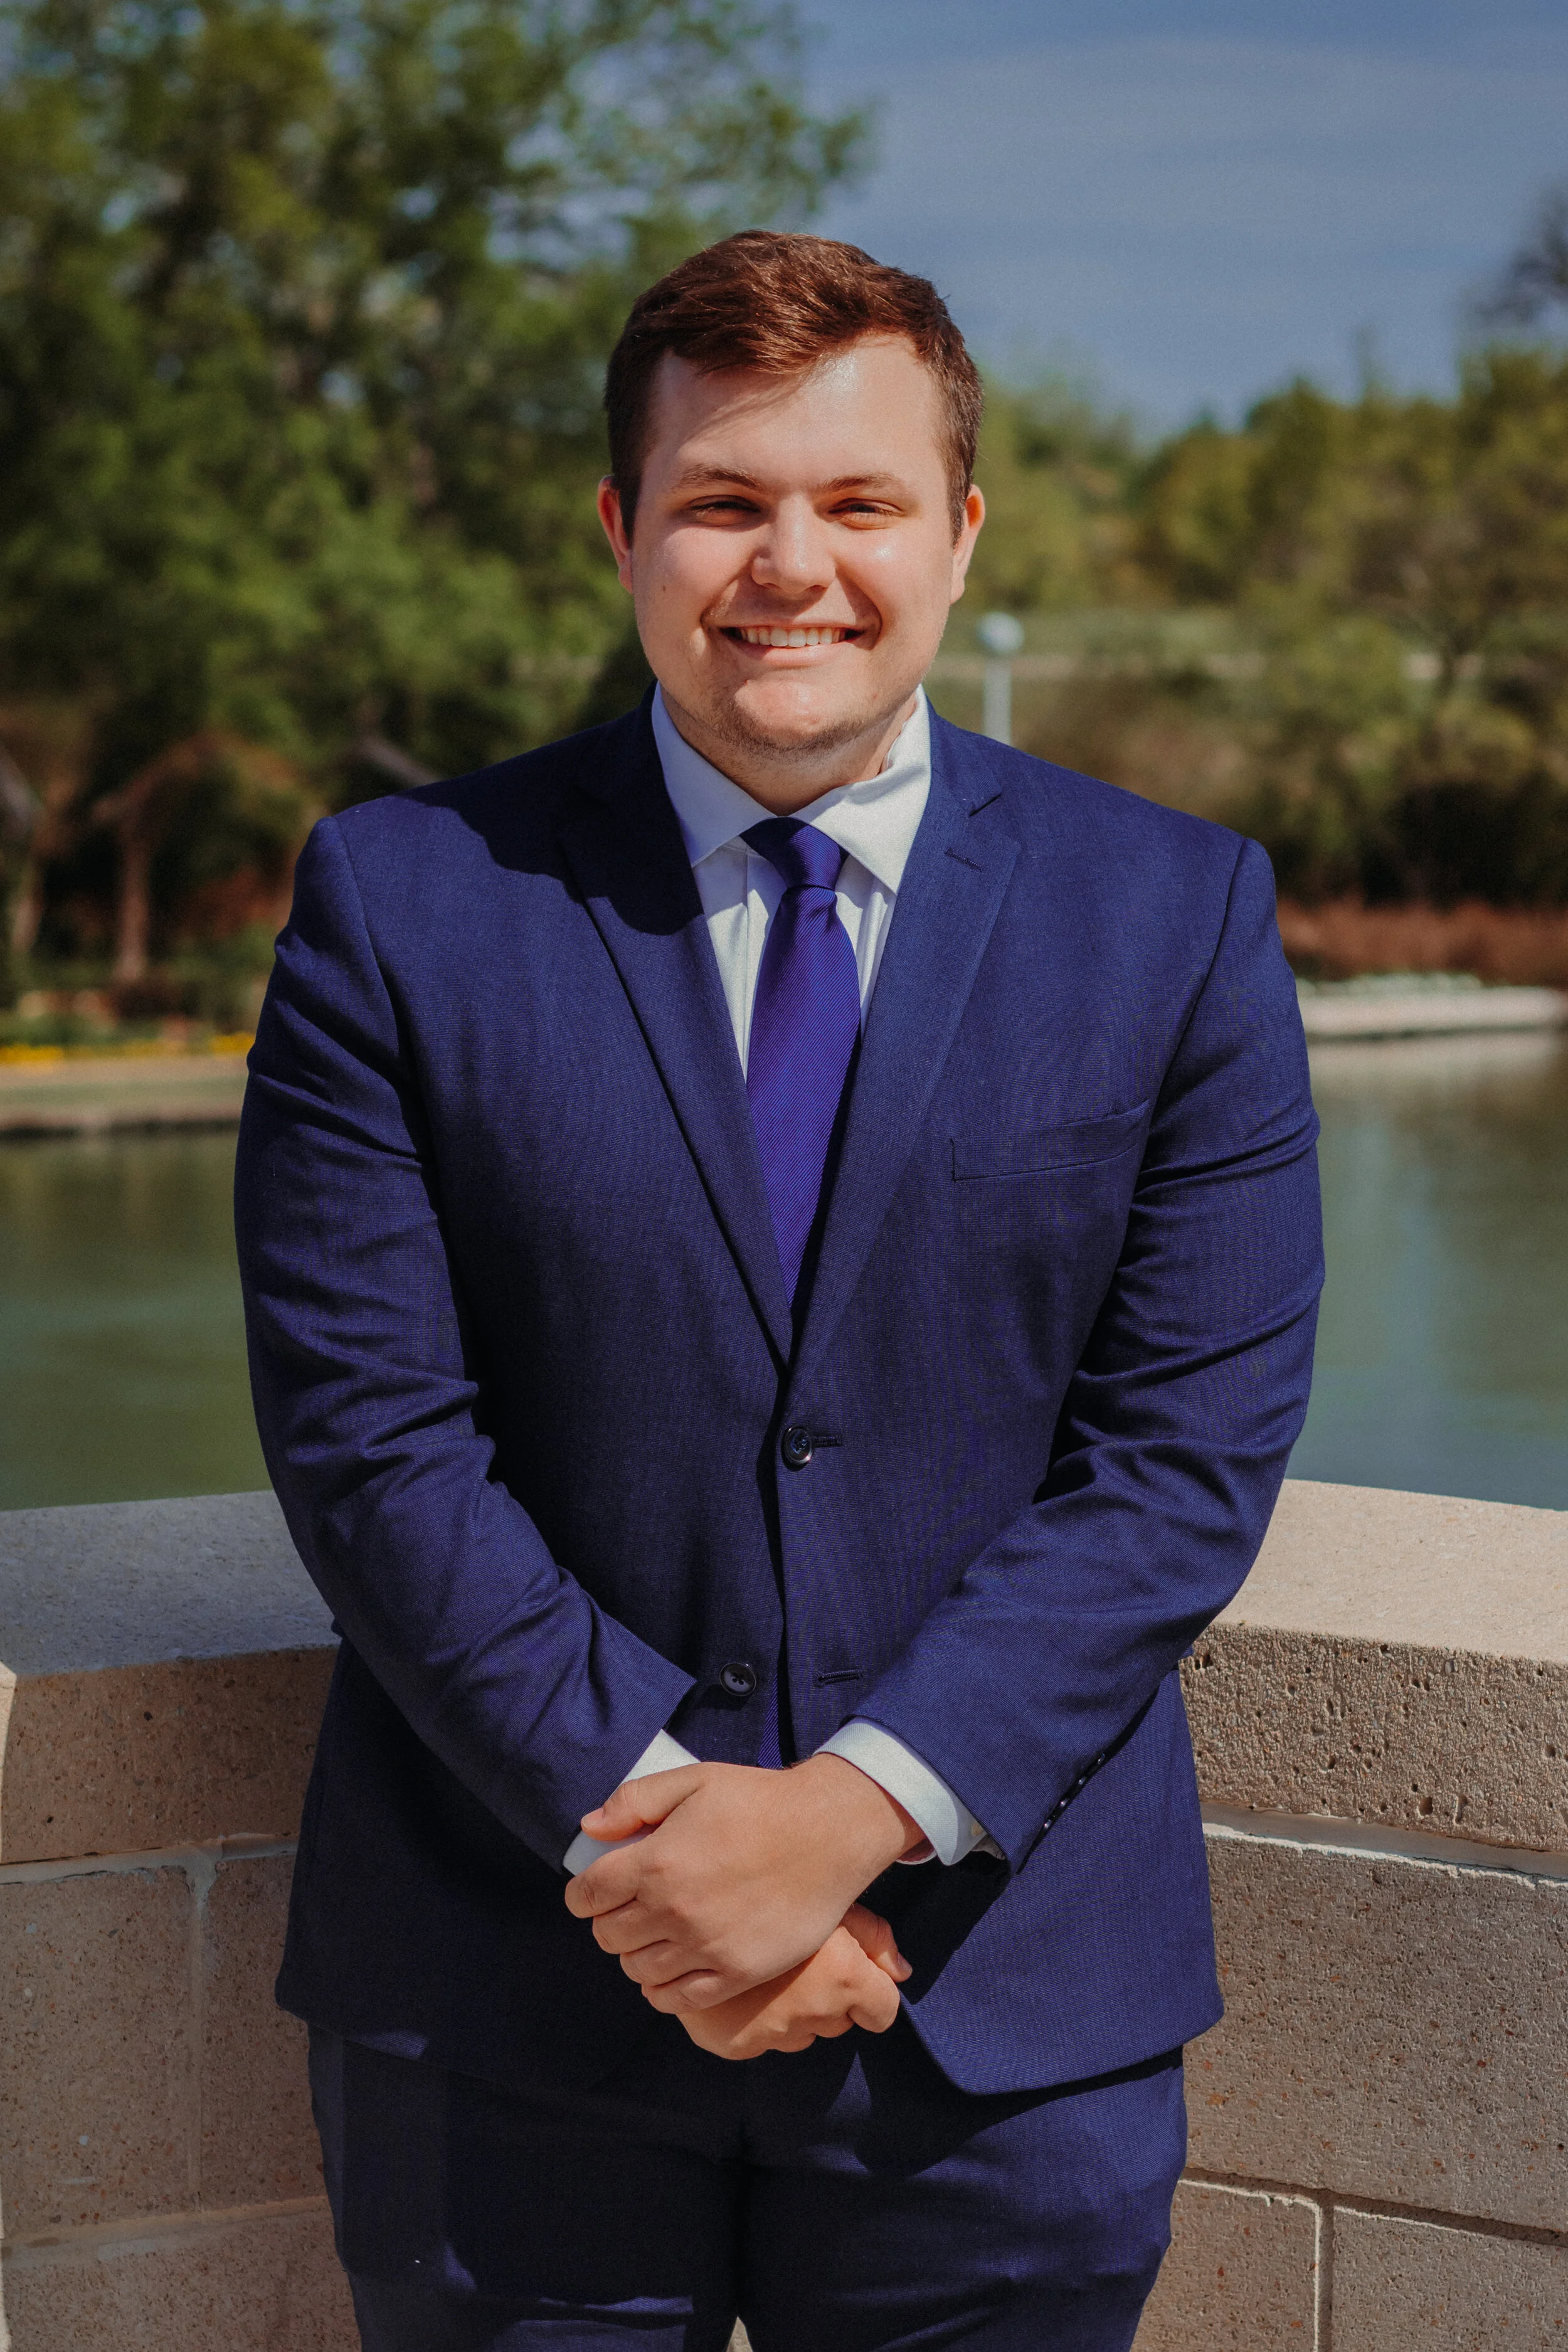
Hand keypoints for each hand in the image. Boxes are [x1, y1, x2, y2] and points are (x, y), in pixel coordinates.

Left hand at [563, 1755, 919, 2007]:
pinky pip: (678, 1999)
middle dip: (609, 1921)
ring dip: (636, 1953)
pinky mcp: (736, 1972)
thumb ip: (634, 1801)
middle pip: (608, 1936)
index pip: (588, 1895)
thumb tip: (589, 1828)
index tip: (594, 1890)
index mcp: (655, 1862)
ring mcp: (705, 1946)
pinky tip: (671, 1968)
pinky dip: (663, 1989)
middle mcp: (673, 1910)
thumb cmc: (759, 1801)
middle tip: (628, 1908)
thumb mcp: (693, 1780)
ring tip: (654, 1935)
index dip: (583, 1893)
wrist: (828, 1832)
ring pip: (638, 1970)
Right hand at [662, 1905, 910, 2059]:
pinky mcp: (732, 2045)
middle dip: (830, 1998)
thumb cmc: (777, 1889)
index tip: (859, 1977)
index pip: (882, 2010)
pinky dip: (756, 2021)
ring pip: (801, 2035)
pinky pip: (760, 2042)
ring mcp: (770, 2033)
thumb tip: (903, 1973)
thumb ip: (874, 1937)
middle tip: (804, 1961)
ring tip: (773, 1972)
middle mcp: (812, 2013)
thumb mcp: (831, 1899)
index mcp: (844, 1979)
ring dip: (794, 2012)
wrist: (693, 1898)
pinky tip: (744, 1988)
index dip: (873, 1993)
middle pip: (840, 2022)